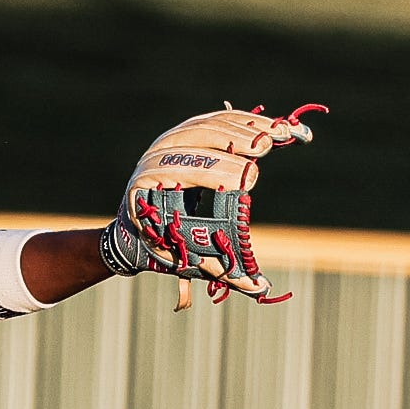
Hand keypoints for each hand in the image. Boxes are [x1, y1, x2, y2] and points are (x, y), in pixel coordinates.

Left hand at [103, 103, 320, 303]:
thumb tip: (259, 288)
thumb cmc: (164, 245)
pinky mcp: (187, 132)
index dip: (212, 172)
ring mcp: (169, 142)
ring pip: (205, 126)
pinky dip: (243, 121)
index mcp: (145, 187)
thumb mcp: (186, 257)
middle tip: (263, 147)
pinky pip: (215, 120)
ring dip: (242, 128)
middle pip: (192, 142)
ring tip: (275, 134)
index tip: (246, 179)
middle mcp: (153, 159)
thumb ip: (220, 268)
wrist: (134, 225)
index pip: (177, 171)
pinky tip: (271, 126)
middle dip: (230, 143)